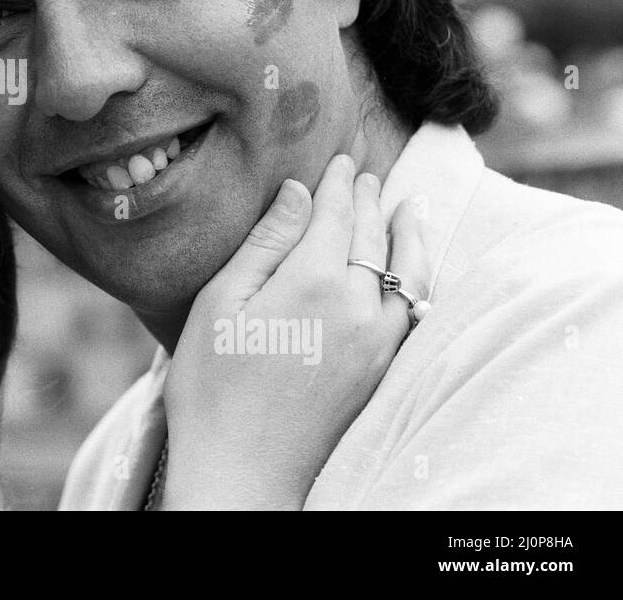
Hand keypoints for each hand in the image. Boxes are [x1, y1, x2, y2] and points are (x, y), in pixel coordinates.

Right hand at [162, 154, 427, 509]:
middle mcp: (360, 306)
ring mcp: (379, 342)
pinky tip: (413, 273)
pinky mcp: (382, 372)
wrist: (243, 471)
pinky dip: (418, 278)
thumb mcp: (222, 304)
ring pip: (408, 273)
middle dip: (368, 201)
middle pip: (372, 238)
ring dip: (407, 235)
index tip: (340, 160)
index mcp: (314, 281)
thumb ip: (266, 244)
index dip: (338, 184)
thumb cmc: (213, 387)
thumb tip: (299, 193)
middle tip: (364, 175)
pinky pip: (415, 310)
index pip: (336, 215)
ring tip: (408, 208)